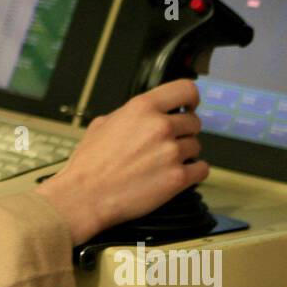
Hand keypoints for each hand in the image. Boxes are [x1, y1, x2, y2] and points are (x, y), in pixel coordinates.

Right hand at [35, 79, 207, 246]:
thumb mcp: (103, 123)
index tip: (188, 107)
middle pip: (193, 122)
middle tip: (168, 142)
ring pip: (196, 146)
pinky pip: (201, 169)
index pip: (186, 90)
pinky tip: (178, 173)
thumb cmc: (89, 164)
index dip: (191, 99)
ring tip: (163, 162)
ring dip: (185, 153)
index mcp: (142, 108)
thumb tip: (146, 114)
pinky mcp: (177, 178)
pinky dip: (193, 171)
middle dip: (183, 132)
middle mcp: (160, 127)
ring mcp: (171, 153)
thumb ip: (131, 114)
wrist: (84, 196)